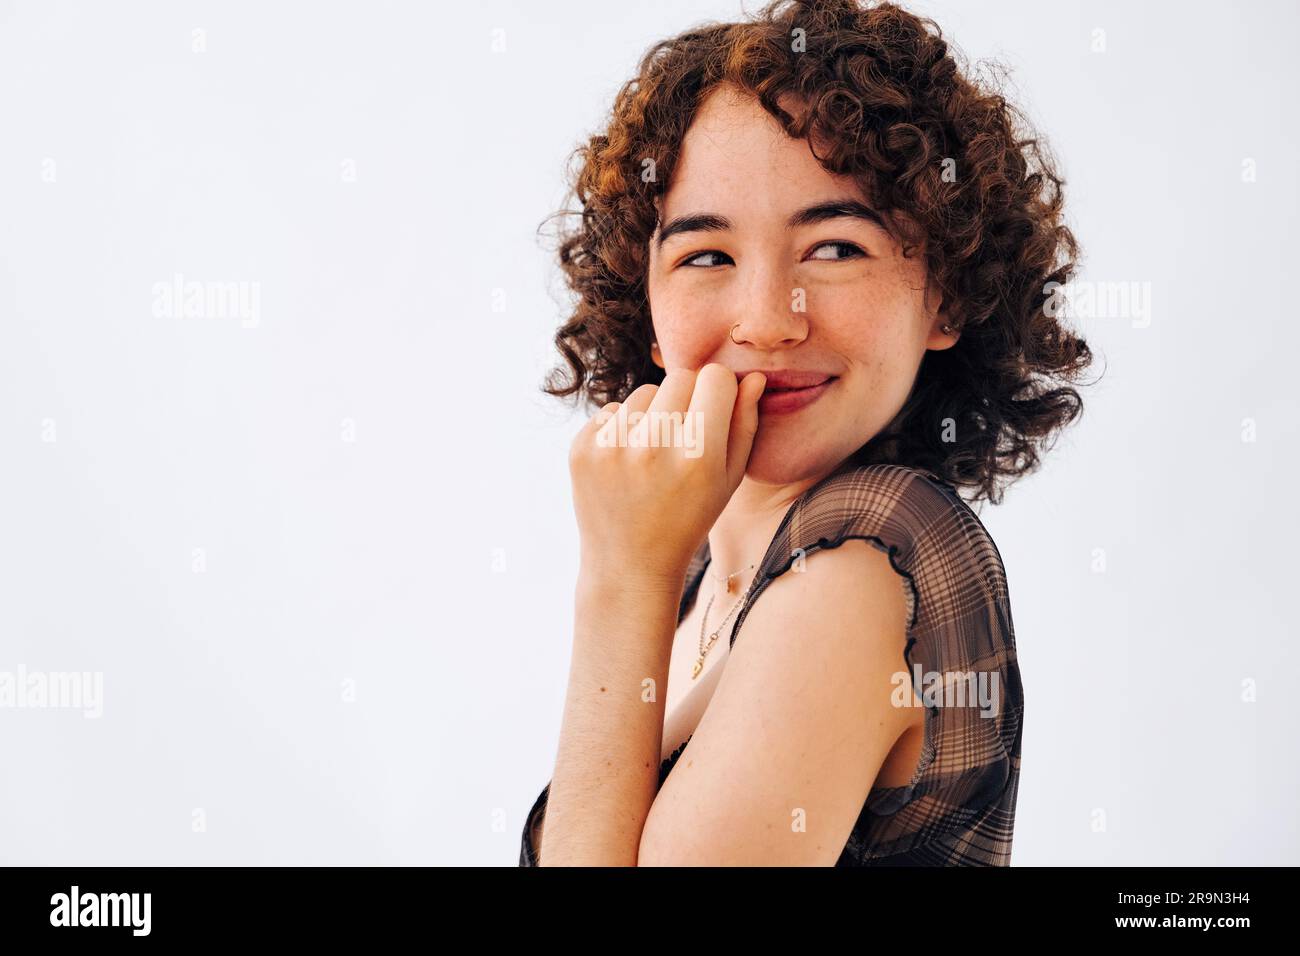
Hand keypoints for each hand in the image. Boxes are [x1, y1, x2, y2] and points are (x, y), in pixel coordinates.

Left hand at [569, 363, 766, 585]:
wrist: (629, 564)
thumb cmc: (688, 520)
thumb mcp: (728, 480)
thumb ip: (744, 425)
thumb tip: (751, 377)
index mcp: (697, 456)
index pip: (714, 378)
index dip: (719, 389)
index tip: (715, 407)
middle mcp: (653, 446)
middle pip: (679, 377)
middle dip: (687, 398)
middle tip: (684, 437)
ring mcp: (611, 446)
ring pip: (643, 392)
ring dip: (653, 413)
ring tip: (653, 456)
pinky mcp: (581, 448)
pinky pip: (611, 411)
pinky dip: (622, 429)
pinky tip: (627, 465)